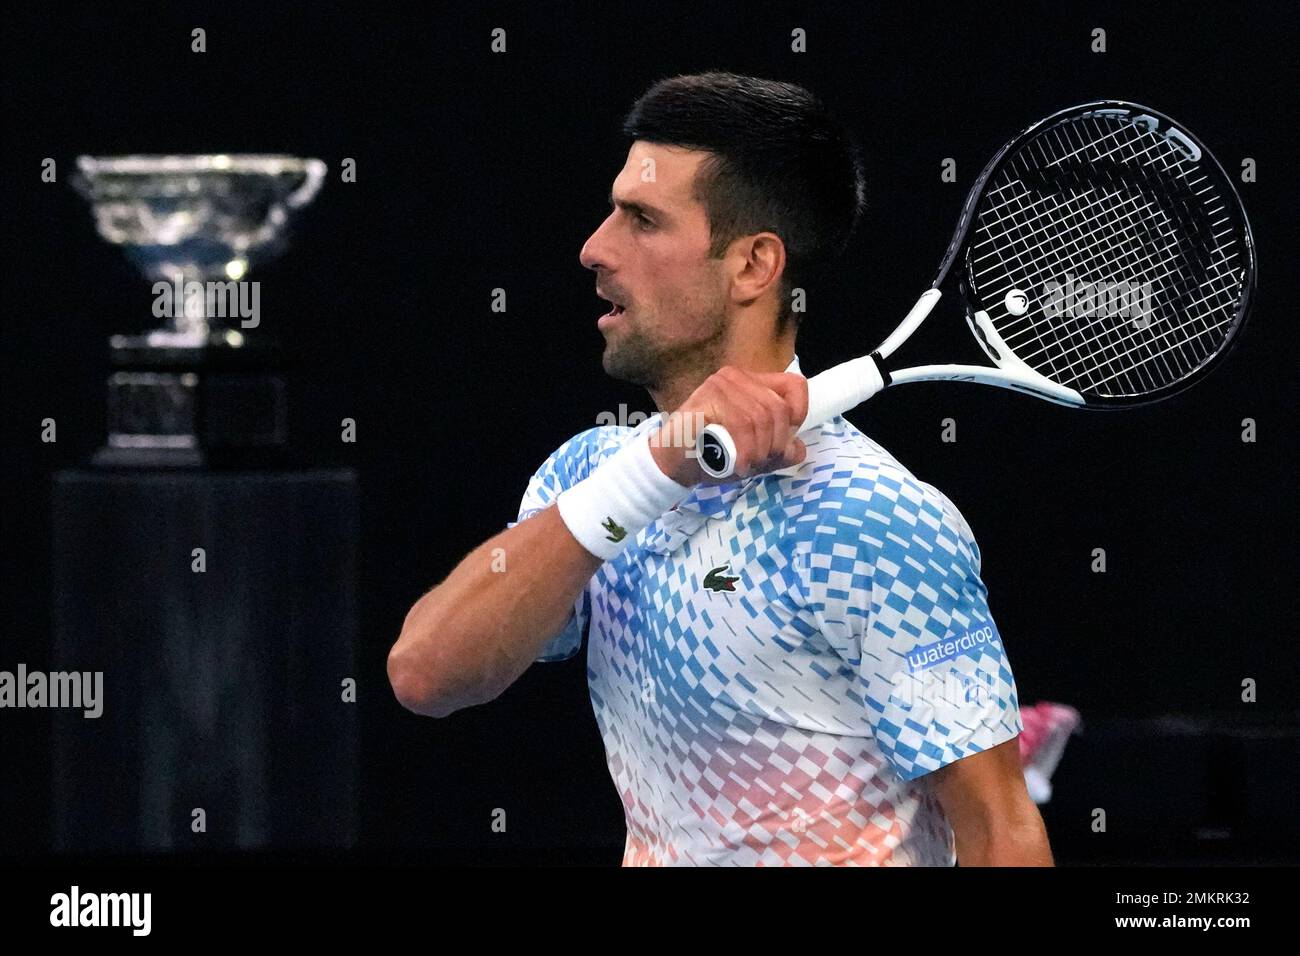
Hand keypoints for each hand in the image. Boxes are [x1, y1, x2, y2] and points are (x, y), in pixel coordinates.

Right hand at [649, 366, 808, 486]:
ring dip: (759, 452)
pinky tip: (738, 464)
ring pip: (762, 418)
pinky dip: (745, 450)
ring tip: (746, 466)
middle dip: (775, 445)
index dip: (799, 413)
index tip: (787, 439)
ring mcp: (720, 384)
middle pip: (779, 409)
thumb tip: (798, 448)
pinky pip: (741, 424)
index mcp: (751, 383)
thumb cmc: (710, 454)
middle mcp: (736, 377)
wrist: (672, 463)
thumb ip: (778, 451)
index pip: (795, 384)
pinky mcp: (706, 397)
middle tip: (760, 463)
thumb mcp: (753, 454)